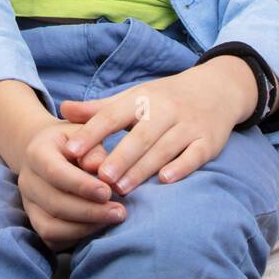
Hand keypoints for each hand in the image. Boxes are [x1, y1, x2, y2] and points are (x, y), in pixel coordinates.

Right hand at [17, 119, 126, 251]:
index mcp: (36, 153)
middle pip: (55, 203)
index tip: (107, 192)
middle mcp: (28, 181)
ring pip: (51, 227)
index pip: (55, 172)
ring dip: (84, 228)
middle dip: (90, 211)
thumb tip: (99, 167)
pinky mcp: (35, 221)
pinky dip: (76, 237)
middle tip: (119, 212)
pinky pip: (52, 239)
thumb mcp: (84, 132)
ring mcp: (28, 204)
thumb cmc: (74, 141)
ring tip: (112, 220)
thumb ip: (94, 147)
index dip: (81, 185)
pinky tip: (98, 227)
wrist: (49, 152)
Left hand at [59, 57, 258, 195]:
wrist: (216, 89)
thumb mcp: (133, 98)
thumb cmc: (164, 99)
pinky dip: (181, 167)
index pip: (113, 114)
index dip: (92, 132)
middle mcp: (166, 110)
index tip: (71, 150)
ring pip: (164, 147)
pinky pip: (195, 154)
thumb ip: (98, 109)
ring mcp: (189, 125)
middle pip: (140, 135)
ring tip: (121, 188)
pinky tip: (164, 180)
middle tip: (99, 178)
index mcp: (142, 99)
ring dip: (143, 168)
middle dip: (120, 157)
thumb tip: (62, 109)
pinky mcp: (208, 141)